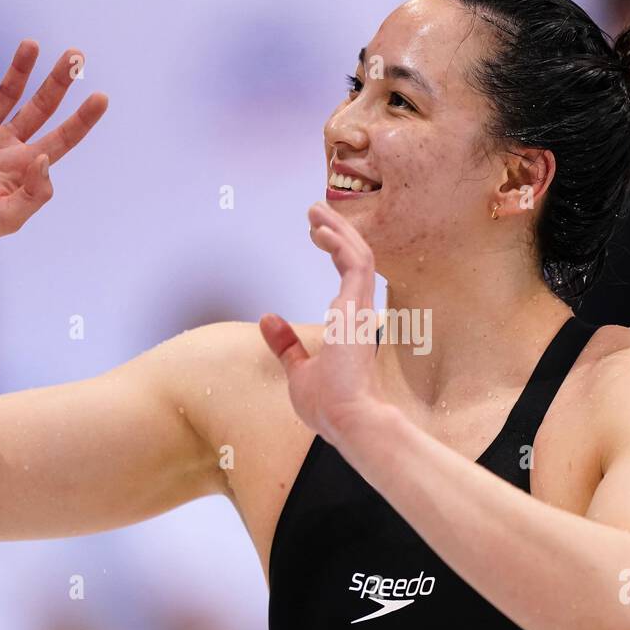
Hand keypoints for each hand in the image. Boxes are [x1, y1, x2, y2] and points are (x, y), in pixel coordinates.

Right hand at [0, 39, 107, 254]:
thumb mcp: (7, 219)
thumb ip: (33, 193)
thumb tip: (46, 157)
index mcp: (24, 166)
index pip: (63, 137)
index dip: (82, 119)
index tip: (102, 97)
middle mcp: (6, 144)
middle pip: (40, 106)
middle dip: (58, 81)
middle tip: (76, 55)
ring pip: (6, 93)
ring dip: (20, 70)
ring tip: (33, 44)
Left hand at [259, 201, 387, 445]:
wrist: (348, 420)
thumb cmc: (330, 405)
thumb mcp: (299, 371)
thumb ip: (286, 344)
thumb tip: (267, 318)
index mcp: (351, 326)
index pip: (350, 277)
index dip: (336, 251)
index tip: (317, 234)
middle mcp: (361, 313)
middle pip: (357, 258)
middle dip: (337, 230)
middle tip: (315, 210)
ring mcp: (361, 309)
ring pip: (359, 254)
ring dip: (337, 229)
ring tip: (314, 210)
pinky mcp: (357, 308)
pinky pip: (355, 263)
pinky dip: (339, 243)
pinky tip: (321, 229)